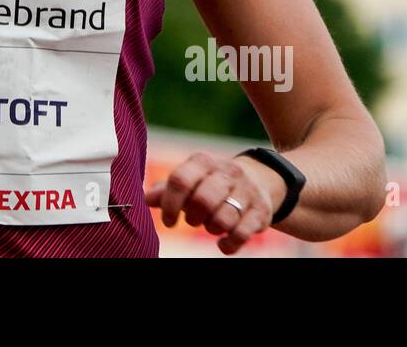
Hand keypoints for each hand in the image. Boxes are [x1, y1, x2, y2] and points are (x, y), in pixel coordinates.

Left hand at [145, 151, 285, 254]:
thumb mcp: (191, 178)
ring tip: (210, 225)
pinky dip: (228, 244)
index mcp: (203, 162)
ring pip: (223, 218)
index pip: (180, 180)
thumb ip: (167, 189)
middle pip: (203, 200)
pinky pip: (242, 234)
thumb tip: (145, 198)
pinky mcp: (262, 211)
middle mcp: (227, 172)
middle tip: (193, 221)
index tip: (169, 220)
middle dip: (193, 218)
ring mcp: (247, 191)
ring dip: (211, 229)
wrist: (260, 178)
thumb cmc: (212, 182)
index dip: (170, 204)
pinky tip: (222, 242)